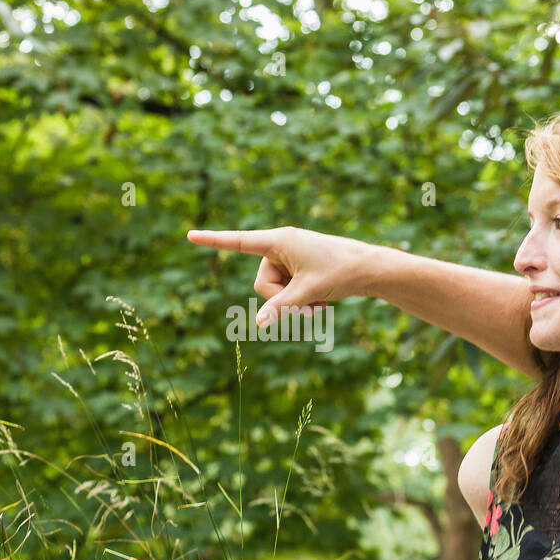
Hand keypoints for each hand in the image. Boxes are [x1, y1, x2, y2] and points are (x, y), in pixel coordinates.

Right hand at [186, 226, 374, 326]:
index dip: (213, 241)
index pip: (239, 242)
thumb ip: (282, 307)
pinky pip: (286, 294)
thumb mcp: (309, 292)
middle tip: (310, 303)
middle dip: (281, 300)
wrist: (370, 270)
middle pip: (262, 284)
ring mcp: (289, 260)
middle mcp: (281, 247)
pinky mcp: (298, 271)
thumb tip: (258, 323)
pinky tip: (321, 304)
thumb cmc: (341, 272)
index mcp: (279, 241)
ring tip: (319, 304)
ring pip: (274, 294)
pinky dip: (300, 303)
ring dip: (294, 305)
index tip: (190, 236)